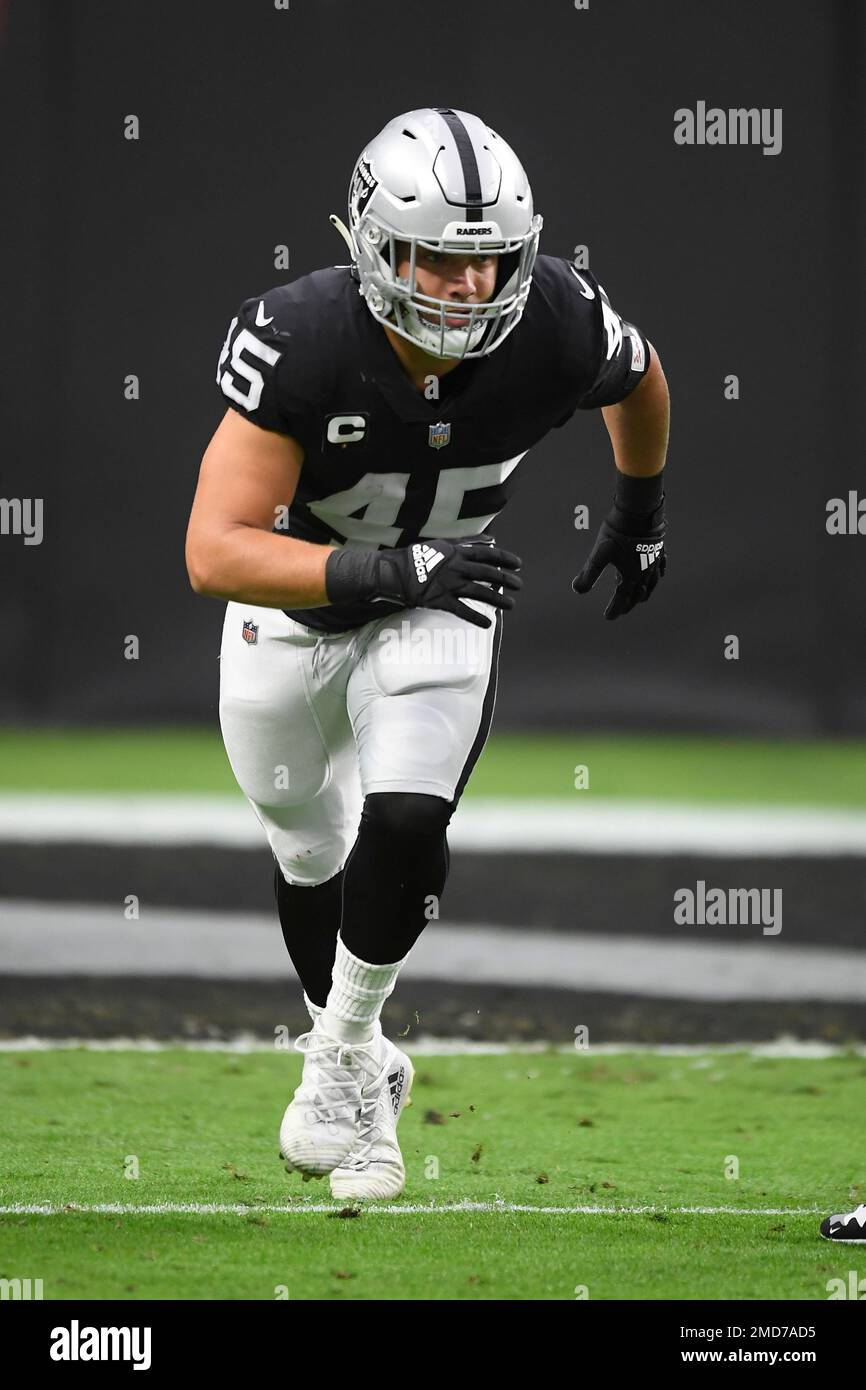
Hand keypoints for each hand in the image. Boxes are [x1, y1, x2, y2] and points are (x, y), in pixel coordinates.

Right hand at [326, 535, 522, 629]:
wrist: (393, 571)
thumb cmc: (417, 556)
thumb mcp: (443, 543)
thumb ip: (467, 542)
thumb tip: (490, 540)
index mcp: (458, 552)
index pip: (488, 554)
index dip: (505, 559)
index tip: (518, 564)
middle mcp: (457, 568)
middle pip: (488, 574)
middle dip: (506, 580)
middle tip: (519, 586)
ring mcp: (450, 585)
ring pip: (480, 593)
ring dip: (498, 600)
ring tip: (511, 605)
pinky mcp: (440, 601)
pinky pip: (462, 610)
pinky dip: (476, 617)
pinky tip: (488, 623)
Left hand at [573, 508, 665, 619]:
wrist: (638, 511)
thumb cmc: (617, 532)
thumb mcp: (599, 553)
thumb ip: (589, 573)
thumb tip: (577, 589)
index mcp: (632, 577)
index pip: (622, 599)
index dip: (614, 609)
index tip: (608, 617)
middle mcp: (646, 573)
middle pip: (638, 595)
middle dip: (628, 604)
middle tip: (620, 610)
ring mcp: (655, 562)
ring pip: (651, 585)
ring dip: (643, 594)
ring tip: (638, 598)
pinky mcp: (659, 550)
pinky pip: (660, 569)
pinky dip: (656, 577)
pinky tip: (656, 576)